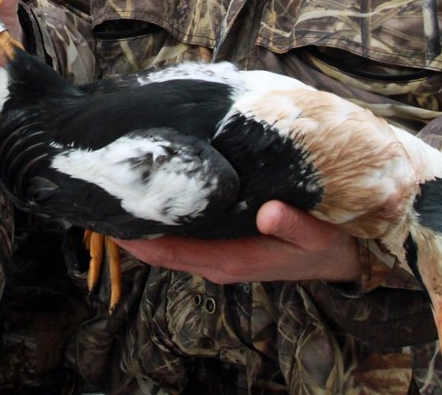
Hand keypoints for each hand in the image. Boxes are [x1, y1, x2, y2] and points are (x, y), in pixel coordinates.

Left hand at [113, 201, 360, 284]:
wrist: (342, 256)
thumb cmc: (327, 244)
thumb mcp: (317, 235)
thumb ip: (293, 224)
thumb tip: (268, 211)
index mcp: (230, 259)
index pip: (167, 253)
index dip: (134, 237)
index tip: (105, 212)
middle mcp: (215, 259)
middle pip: (158, 246)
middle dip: (130, 220)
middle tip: (99, 184)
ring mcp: (217, 251)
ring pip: (168, 237)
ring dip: (145, 215)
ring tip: (116, 181)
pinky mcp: (222, 240)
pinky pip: (183, 230)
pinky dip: (165, 213)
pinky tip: (152, 186)